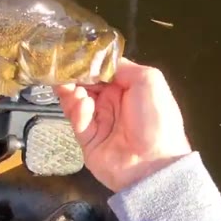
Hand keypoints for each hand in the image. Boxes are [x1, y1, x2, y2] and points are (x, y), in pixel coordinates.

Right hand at [56, 58, 191, 192]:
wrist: (153, 164)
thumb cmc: (155, 118)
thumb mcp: (150, 80)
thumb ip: (122, 67)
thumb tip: (97, 64)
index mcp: (127, 88)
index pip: (101, 71)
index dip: (88, 64)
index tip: (74, 56)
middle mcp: (111, 103)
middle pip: (85, 84)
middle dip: (74, 76)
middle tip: (64, 71)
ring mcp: (99, 121)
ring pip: (76, 101)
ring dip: (72, 91)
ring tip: (72, 88)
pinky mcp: (87, 139)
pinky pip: (77, 121)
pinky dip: (77, 110)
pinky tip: (83, 105)